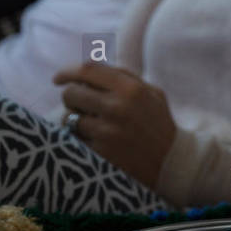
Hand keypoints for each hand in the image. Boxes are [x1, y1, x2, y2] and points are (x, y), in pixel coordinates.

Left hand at [54, 62, 176, 187]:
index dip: (68, 72)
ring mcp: (108, 132)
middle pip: (72, 92)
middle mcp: (118, 108)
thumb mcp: (152, 93)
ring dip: (75, 120)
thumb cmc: (159, 123)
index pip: (88, 70)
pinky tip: (96, 142)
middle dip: (71, 97)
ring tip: (93, 125)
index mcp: (131, 89)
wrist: (172, 162)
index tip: (58, 79)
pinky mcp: (100, 153)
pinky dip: (80, 139)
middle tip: (80, 105)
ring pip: (70, 117)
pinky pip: (74, 139)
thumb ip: (124, 77)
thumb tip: (89, 68)